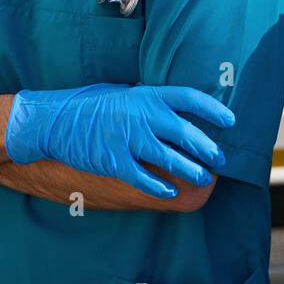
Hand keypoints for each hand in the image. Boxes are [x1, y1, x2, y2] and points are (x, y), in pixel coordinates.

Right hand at [5, 83, 235, 199]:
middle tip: (219, 159)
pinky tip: (170, 191)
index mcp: (146, 95)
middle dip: (208, 148)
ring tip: (203, 178)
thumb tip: (173, 110)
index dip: (213, 110)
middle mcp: (141, 116)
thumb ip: (148, 101)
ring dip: (191, 170)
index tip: (230, 121)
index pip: (189, 98)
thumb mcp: (122, 93)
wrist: (52, 120)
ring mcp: (128, 139)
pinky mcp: (114, 161)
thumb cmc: (89, 104)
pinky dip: (160, 186)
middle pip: (186, 133)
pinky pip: (144, 178)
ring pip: (171, 159)